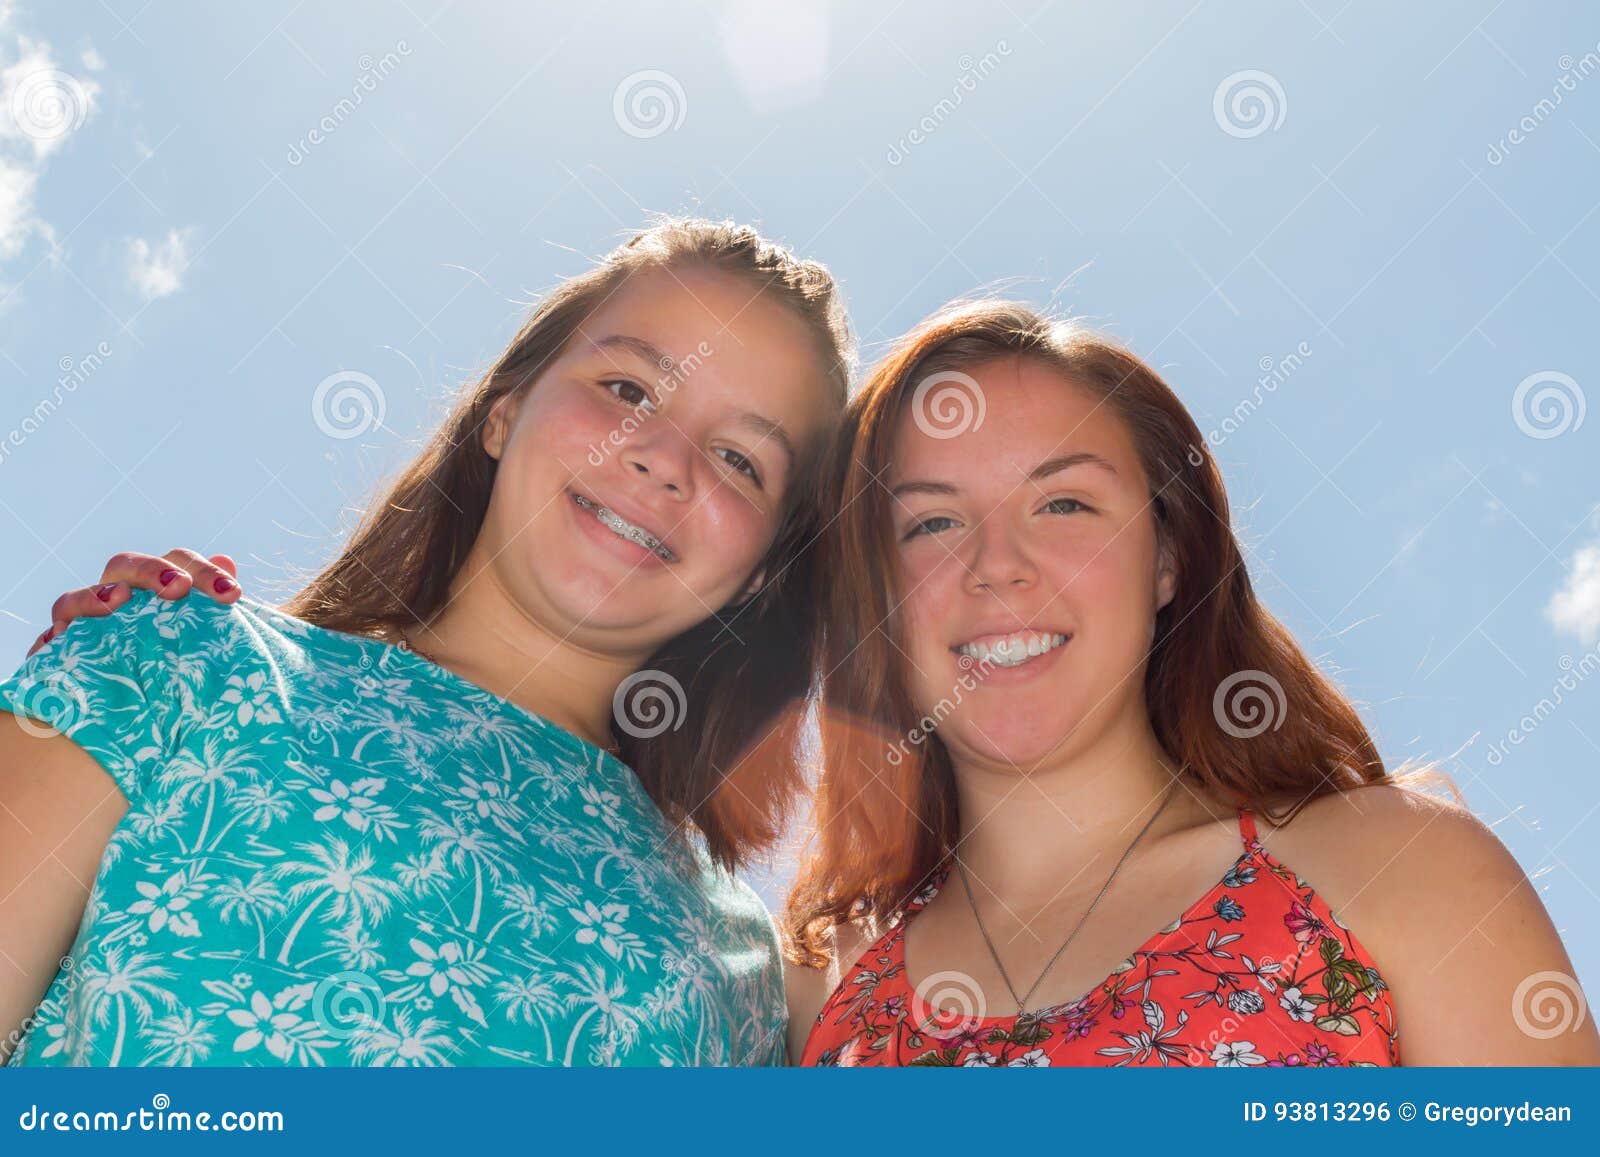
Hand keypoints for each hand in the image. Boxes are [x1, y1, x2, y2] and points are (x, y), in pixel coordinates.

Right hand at [26, 549, 240, 657]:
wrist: (139, 706)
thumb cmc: (182, 663)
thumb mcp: (202, 634)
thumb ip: (211, 601)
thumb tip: (228, 560)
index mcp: (158, 586)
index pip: (178, 562)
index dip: (203, 572)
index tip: (232, 594)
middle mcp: (118, 595)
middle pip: (125, 565)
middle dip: (152, 571)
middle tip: (177, 588)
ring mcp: (83, 622)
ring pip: (75, 599)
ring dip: (94, 596)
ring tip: (117, 601)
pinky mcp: (59, 652)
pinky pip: (49, 641)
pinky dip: (52, 638)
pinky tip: (61, 641)